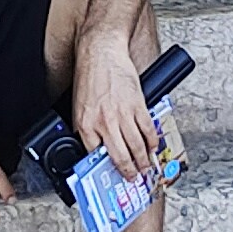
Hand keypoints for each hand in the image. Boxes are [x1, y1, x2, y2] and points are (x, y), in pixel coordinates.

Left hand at [71, 31, 158, 185]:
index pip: (96, 156)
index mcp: (86, 124)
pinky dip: (152, 141)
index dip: (105, 170)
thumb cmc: (90, 77)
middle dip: (128, 172)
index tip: (112, 177)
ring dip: (142, 161)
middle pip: (119, 156)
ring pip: (136, 146)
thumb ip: (87, 128)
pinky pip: (147, 129)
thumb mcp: (79, 106)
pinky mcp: (137, 105)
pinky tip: (152, 146)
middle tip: (133, 178)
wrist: (101, 53)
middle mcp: (104, 122)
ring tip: (145, 167)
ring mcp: (122, 115)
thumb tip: (95, 147)